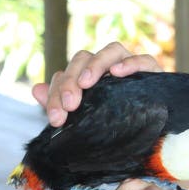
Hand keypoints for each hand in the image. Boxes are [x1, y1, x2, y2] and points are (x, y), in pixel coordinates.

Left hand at [32, 42, 163, 126]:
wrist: (151, 139)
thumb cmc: (113, 127)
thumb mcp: (83, 119)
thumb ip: (59, 104)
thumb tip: (36, 89)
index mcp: (87, 77)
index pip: (67, 73)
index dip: (57, 93)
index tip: (56, 119)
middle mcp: (106, 67)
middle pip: (83, 58)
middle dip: (72, 80)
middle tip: (69, 104)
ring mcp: (129, 66)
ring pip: (111, 50)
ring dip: (96, 64)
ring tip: (87, 83)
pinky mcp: (152, 71)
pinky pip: (143, 59)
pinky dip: (130, 63)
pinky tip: (119, 72)